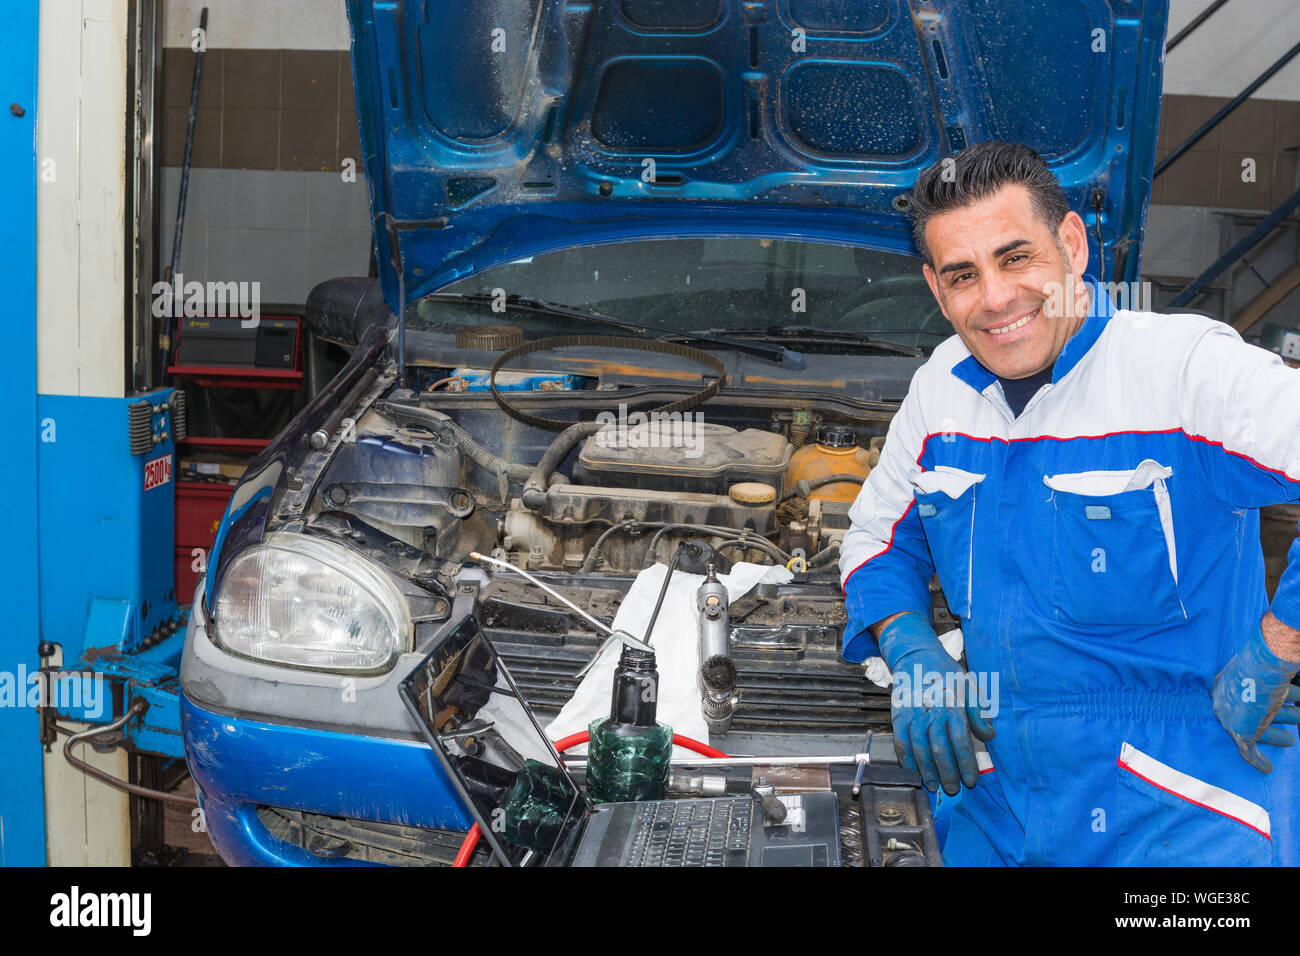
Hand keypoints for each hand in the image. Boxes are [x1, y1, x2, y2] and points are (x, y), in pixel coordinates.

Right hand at [878, 612, 994, 794]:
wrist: (915, 656)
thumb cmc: (946, 673)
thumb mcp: (969, 686)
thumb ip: (979, 711)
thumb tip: (989, 736)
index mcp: (952, 705)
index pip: (960, 741)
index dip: (965, 763)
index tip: (970, 781)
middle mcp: (932, 711)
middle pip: (939, 749)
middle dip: (947, 773)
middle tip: (952, 789)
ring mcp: (912, 714)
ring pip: (919, 749)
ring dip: (926, 770)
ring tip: (933, 785)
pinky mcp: (898, 715)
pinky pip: (900, 741)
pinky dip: (906, 759)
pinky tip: (913, 770)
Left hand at [1212, 621, 1299, 772]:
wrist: (1259, 670)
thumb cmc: (1262, 661)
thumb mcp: (1261, 663)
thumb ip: (1265, 666)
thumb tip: (1285, 648)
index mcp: (1225, 682)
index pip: (1239, 698)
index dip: (1259, 704)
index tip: (1269, 706)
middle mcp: (1225, 700)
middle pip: (1252, 714)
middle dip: (1276, 720)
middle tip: (1294, 722)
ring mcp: (1231, 717)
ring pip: (1261, 730)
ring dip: (1279, 735)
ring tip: (1293, 737)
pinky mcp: (1240, 733)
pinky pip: (1248, 752)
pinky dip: (1258, 761)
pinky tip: (1268, 769)